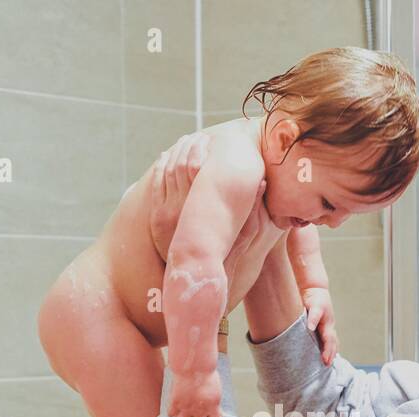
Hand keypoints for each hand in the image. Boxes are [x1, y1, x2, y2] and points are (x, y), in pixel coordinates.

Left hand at [149, 131, 268, 280]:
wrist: (202, 278)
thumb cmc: (231, 254)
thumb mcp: (248, 234)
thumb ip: (254, 208)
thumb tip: (262, 182)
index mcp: (199, 210)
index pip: (194, 166)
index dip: (199, 149)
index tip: (207, 139)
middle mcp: (177, 212)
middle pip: (177, 165)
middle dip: (186, 147)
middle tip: (196, 137)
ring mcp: (164, 216)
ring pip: (166, 173)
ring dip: (174, 154)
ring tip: (185, 143)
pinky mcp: (156, 220)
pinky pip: (157, 186)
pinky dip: (162, 168)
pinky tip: (169, 158)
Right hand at [168, 368, 222, 416]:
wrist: (194, 365)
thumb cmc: (206, 374)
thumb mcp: (215, 390)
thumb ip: (212, 403)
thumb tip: (210, 413)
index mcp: (213, 406)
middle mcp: (200, 409)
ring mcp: (187, 407)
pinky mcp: (176, 402)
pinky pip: (171, 414)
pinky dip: (171, 413)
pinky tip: (173, 409)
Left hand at [302, 287, 337, 364]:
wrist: (315, 289)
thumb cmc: (315, 298)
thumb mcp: (315, 306)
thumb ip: (313, 317)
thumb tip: (311, 328)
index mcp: (328, 325)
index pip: (329, 342)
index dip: (328, 352)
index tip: (325, 361)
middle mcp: (329, 327)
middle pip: (333, 344)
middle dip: (331, 355)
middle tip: (327, 366)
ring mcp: (327, 327)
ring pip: (331, 342)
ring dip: (331, 352)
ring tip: (327, 363)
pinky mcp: (322, 326)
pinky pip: (326, 339)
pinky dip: (327, 347)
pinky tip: (321, 353)